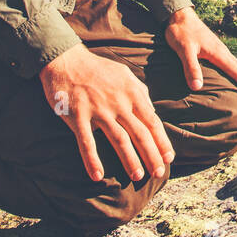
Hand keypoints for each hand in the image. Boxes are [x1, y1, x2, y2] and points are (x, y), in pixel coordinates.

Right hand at [39, 42, 173, 183]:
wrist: (67, 60)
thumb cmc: (98, 69)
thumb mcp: (125, 75)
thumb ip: (140, 92)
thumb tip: (153, 111)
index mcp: (132, 93)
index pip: (152, 121)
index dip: (162, 141)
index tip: (169, 158)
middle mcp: (119, 103)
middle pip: (140, 133)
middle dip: (152, 155)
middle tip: (158, 173)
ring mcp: (98, 110)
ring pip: (119, 139)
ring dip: (130, 160)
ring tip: (138, 176)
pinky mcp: (78, 116)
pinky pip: (86, 142)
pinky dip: (92, 160)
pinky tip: (97, 176)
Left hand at [164, 6, 236, 106]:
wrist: (180, 15)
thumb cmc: (181, 32)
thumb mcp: (184, 50)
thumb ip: (191, 67)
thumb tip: (197, 88)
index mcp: (219, 53)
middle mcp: (223, 52)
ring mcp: (220, 51)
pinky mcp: (214, 50)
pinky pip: (231, 64)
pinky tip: (233, 79)